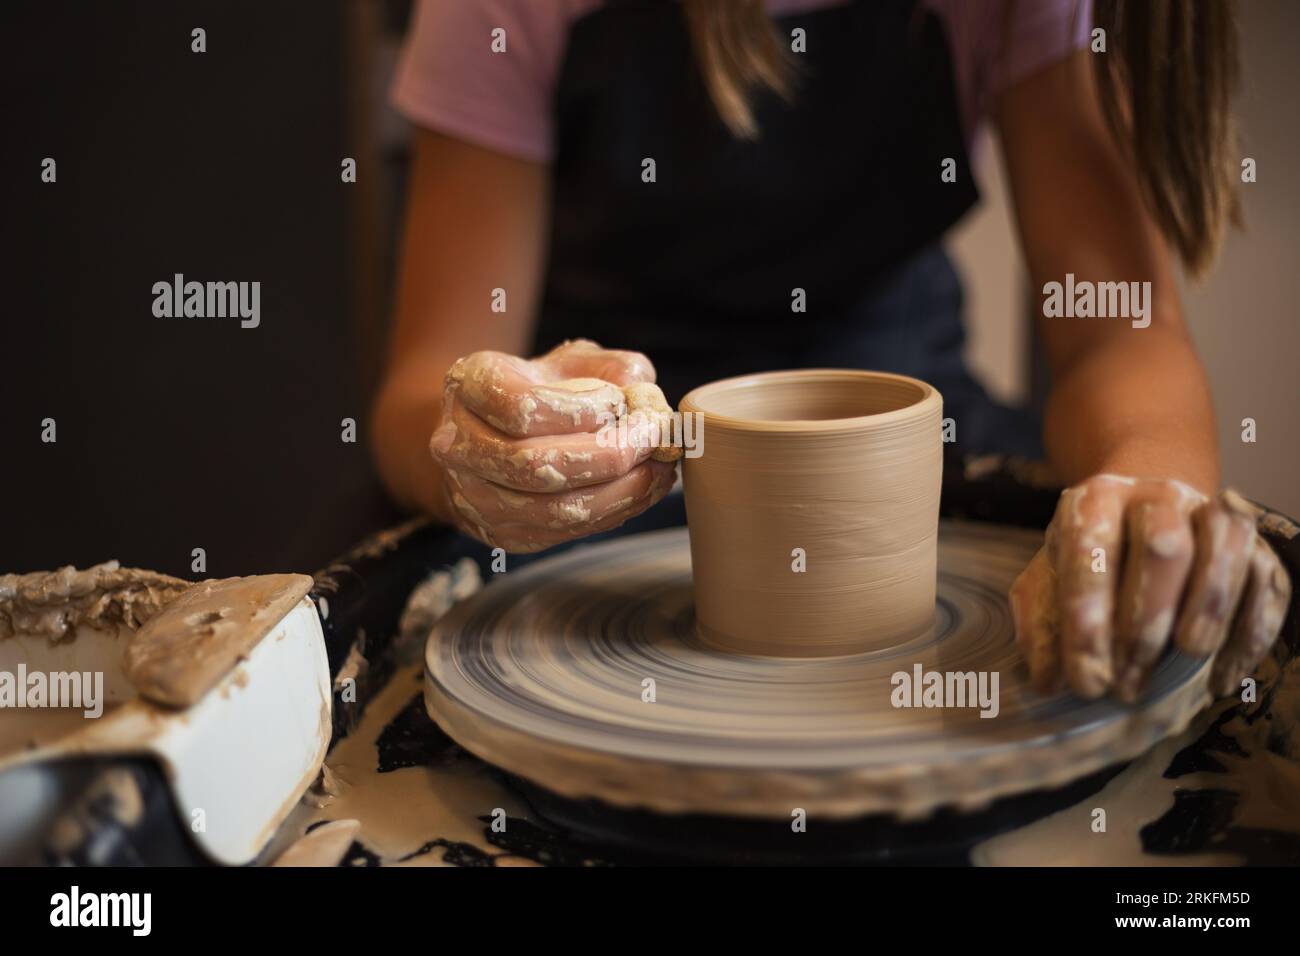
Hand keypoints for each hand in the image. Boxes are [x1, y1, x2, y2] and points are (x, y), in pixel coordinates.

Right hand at [428, 339, 679, 552]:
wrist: (489, 432)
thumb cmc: (537, 388)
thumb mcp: (569, 361)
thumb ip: (611, 369)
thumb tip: (646, 397)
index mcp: (469, 386)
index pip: (522, 409)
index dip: (582, 411)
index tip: (622, 404)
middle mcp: (457, 444)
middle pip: (535, 465)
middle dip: (609, 456)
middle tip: (654, 440)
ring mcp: (473, 495)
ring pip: (550, 508)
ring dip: (618, 492)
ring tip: (658, 470)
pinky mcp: (500, 532)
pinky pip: (561, 532)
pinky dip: (612, 513)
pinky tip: (642, 491)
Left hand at [1010, 474, 1290, 701]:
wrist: (1145, 512)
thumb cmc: (1092, 558)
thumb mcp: (1052, 582)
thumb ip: (1043, 625)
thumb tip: (1042, 683)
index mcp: (1096, 500)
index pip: (1089, 552)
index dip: (1087, 620)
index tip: (1086, 681)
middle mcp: (1156, 496)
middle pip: (1163, 546)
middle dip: (1145, 623)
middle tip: (1130, 685)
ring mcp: (1210, 511)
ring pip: (1223, 548)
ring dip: (1209, 609)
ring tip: (1187, 660)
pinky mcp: (1254, 541)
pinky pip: (1267, 578)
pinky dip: (1251, 630)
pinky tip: (1224, 674)